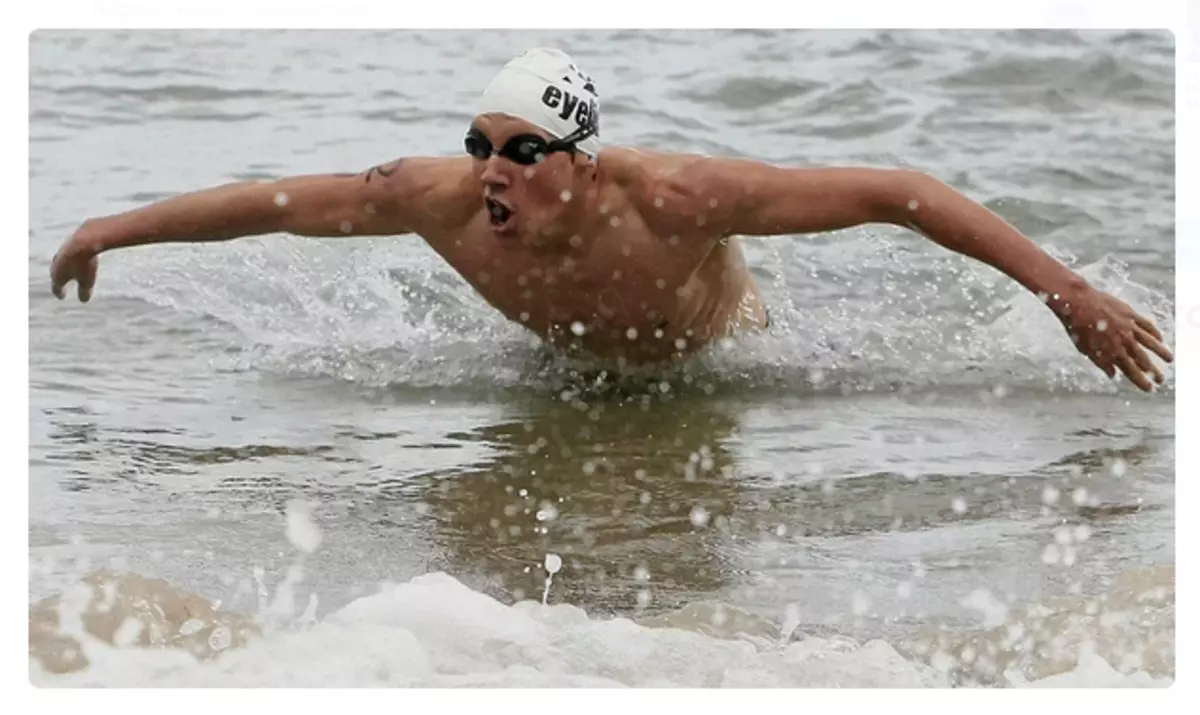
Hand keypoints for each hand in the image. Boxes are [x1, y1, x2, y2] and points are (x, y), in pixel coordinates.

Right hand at [50, 224, 101, 301]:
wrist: (86, 239)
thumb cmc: (85, 263)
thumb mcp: (87, 281)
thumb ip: (84, 291)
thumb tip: (84, 300)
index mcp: (57, 276)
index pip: (56, 287)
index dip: (59, 292)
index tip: (61, 297)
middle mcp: (56, 264)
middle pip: (55, 274)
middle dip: (57, 280)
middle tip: (58, 284)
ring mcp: (61, 253)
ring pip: (60, 262)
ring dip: (62, 268)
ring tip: (64, 270)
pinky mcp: (69, 244)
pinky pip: (68, 254)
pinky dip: (70, 258)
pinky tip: (73, 256)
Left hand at [1057, 284, 1172, 391]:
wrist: (1078, 304)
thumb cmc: (1077, 328)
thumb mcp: (1086, 350)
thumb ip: (1101, 363)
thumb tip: (1113, 375)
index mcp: (1113, 353)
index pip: (1131, 371)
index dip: (1141, 381)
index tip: (1149, 389)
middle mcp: (1125, 342)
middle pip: (1143, 360)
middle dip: (1153, 371)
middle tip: (1161, 380)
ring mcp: (1129, 327)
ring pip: (1150, 342)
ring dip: (1161, 352)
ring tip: (1169, 359)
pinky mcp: (1131, 314)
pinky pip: (1147, 325)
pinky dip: (1155, 333)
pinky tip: (1160, 338)